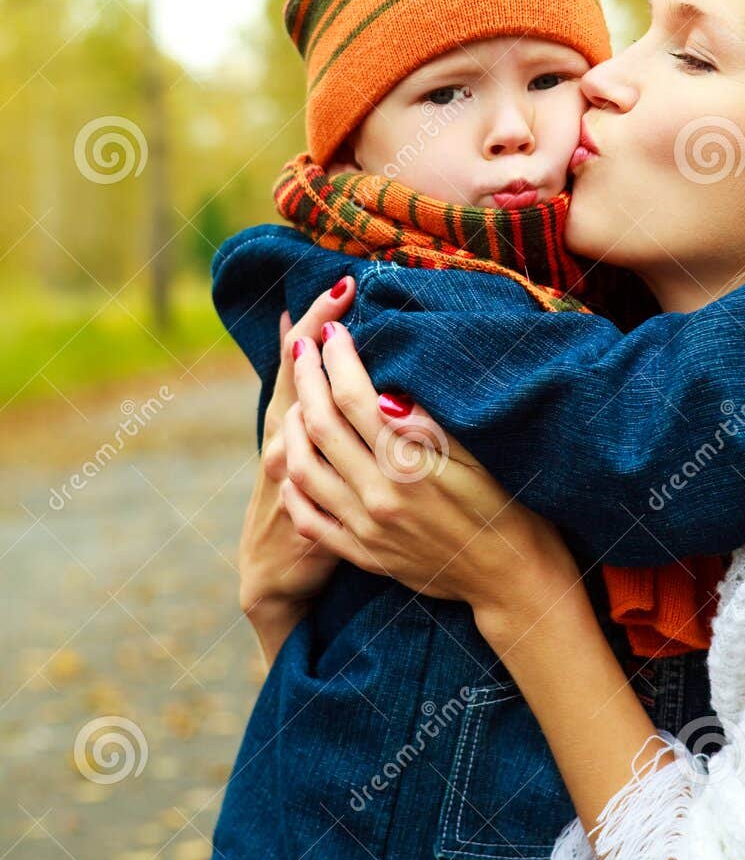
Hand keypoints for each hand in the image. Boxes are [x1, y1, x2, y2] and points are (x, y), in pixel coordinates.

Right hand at [237, 278, 355, 658]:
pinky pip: (321, 479)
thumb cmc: (298, 504)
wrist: (274, 576)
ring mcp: (290, 480)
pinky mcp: (309, 518)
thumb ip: (320, 406)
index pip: (299, 361)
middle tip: (344, 285)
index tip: (341, 283)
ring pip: (301, 420)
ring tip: (341, 336)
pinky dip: (330, 454)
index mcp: (287, 426)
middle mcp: (282, 445)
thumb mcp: (303, 452)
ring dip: (319, 380)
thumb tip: (333, 347)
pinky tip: (354, 426)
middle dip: (317, 330)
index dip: (315, 321)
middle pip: (298, 377)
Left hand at [279, 324, 579, 641]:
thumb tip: (386, 393)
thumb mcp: (480, 459)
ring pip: (303, 469)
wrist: (510, 576)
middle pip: (321, 425)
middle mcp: (380, 497)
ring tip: (299, 399)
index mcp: (410, 466)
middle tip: (305, 348)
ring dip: (293, 427)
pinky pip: (309, 519)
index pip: (354, 398)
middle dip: (307, 378)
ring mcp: (366, 529)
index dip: (338, 359)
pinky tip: (296, 464)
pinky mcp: (363, 553)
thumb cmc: (507, 505)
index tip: (334, 332)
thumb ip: (429, 426)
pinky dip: (293, 487)